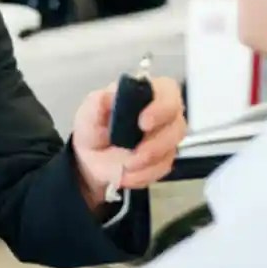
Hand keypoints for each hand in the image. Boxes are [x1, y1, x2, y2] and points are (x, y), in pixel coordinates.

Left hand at [72, 77, 186, 206]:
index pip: (168, 92)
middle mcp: (163, 114)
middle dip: (157, 143)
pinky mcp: (164, 160)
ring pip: (172, 149)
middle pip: (177, 124)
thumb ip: (97, 103)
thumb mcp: (89, 113)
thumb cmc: (95, 127)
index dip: (161, 107)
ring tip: (125, 167)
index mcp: (147, 93)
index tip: (143, 123)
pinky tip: (126, 175)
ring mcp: (166, 138)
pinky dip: (144, 175)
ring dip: (149, 162)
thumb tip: (107, 95)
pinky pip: (162, 169)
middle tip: (136, 153)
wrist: (91, 158)